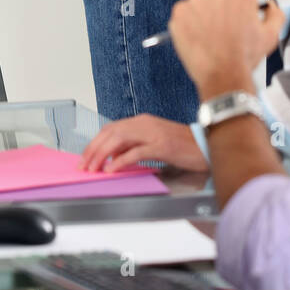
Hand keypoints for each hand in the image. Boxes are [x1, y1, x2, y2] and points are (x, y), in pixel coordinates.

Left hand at [81, 115, 209, 172]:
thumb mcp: (153, 143)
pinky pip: (135, 152)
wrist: (206, 146)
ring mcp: (154, 133)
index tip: (85, 156)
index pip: (111, 128)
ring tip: (94, 168)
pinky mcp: (162, 146)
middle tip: (84, 165)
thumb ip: (133, 146)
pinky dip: (120, 161)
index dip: (95, 142)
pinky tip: (112, 169)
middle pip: (111, 132)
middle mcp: (145, 123)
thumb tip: (112, 157)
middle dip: (93, 149)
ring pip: (119, 139)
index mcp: (142, 121)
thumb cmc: (181, 147)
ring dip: (102, 154)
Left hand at [168, 0, 284, 96]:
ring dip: (204, 15)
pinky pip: (183, 14)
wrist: (222, 75)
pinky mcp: (180, 12)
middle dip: (222, 9)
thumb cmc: (245, 56)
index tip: (238, 21)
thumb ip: (275, 13)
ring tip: (211, 37)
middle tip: (225, 31)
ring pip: (200, 3)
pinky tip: (198, 39)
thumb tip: (269, 4)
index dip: (241, 8)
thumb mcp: (272, 35)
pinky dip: (188, 24)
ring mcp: (196, 0)